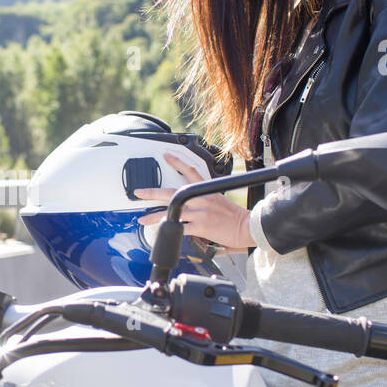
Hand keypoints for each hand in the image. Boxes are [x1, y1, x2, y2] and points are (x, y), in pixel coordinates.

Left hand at [134, 153, 253, 251]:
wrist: (247, 226)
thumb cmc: (234, 216)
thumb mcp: (219, 198)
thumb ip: (203, 197)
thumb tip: (190, 201)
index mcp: (206, 189)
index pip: (190, 171)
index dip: (177, 161)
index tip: (165, 155)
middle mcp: (202, 198)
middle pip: (173, 192)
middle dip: (153, 192)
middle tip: (139, 192)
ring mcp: (200, 212)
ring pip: (172, 212)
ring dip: (154, 216)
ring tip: (142, 218)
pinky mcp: (201, 226)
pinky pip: (180, 227)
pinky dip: (169, 229)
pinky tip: (160, 230)